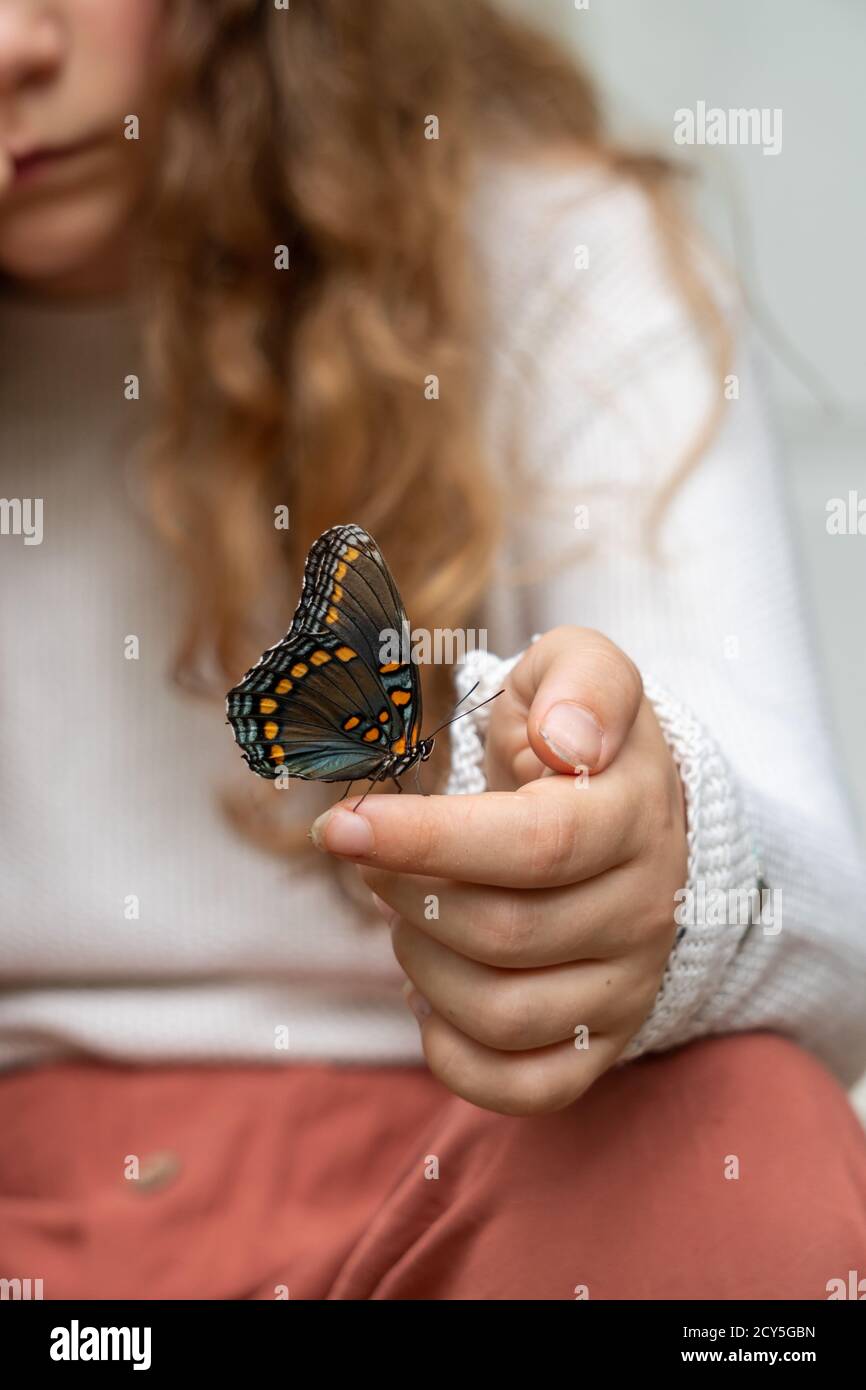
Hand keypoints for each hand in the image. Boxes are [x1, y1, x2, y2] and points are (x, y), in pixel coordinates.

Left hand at [309, 627, 687, 1115]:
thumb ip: (581, 678)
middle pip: (503, 933)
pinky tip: (428, 995)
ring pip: (503, 1013)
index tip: (342, 825)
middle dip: (406, 894)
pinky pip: (527, 1088)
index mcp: (633, 817)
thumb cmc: (576, 739)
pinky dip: (454, 1055)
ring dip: (421, 964)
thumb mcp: (583, 673)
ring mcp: (626, 987)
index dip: (426, 840)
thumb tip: (567, 741)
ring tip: (406, 913)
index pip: (533, 846)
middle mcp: (643, 912)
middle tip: (369, 857)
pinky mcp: (602, 1044)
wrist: (632, 815)